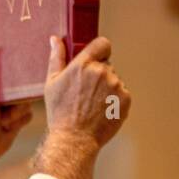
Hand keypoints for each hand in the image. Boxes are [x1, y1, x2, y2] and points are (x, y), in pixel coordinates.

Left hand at [0, 48, 32, 175]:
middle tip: (7, 106)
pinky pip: (28, 115)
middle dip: (17, 98)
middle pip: (21, 86)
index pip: (6, 70)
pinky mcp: (17, 119)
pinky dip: (19, 122)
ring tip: (4, 121)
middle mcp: (2, 94)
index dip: (14, 67)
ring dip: (16, 113)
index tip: (23, 62)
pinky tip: (9, 127)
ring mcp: (10, 107)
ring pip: (26, 102)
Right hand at [44, 35, 130, 150]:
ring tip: (92, 105)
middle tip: (86, 93)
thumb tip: (56, 39)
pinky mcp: (126, 99)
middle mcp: (102, 72)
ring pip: (114, 80)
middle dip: (99, 75)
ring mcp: (116, 85)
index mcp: (84, 64)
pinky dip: (115, 100)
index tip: (95, 60)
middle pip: (107, 65)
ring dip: (107, 88)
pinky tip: (101, 111)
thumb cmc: (59, 112)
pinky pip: (122, 93)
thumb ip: (57, 58)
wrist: (74, 139)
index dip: (99, 51)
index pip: (102, 44)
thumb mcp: (52, 83)